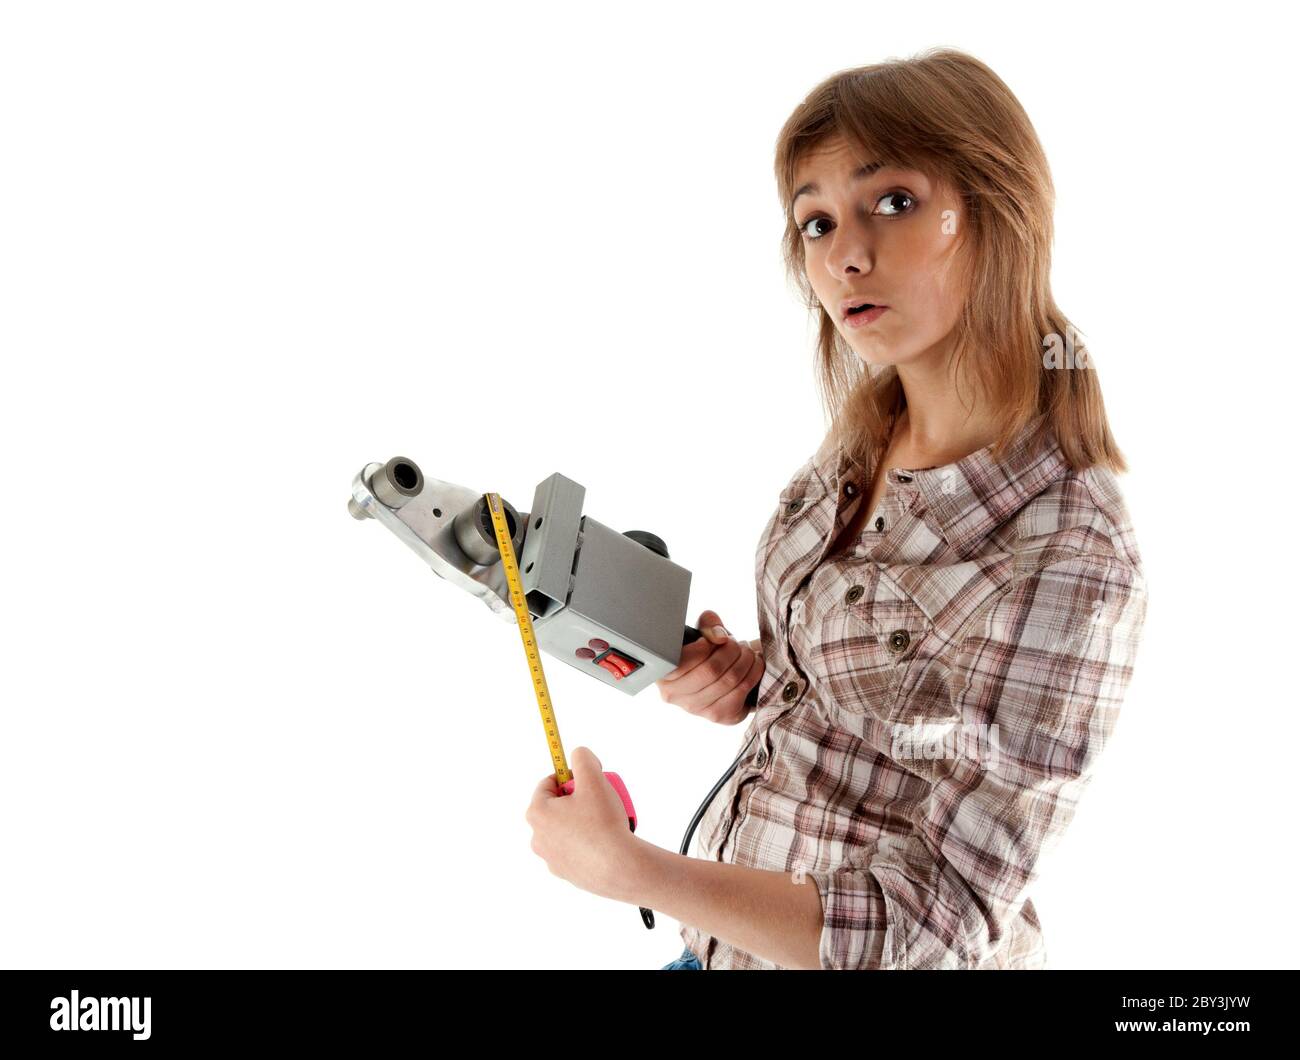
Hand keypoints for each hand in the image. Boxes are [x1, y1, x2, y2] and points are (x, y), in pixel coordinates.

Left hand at [524, 746, 637, 899]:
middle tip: (600, 800)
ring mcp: (551, 858)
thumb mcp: (594, 779)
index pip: (549, 783)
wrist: (619, 867)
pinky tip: (606, 843)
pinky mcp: (566, 873)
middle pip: (558, 807)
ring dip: (583, 822)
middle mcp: (538, 836)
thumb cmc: (603, 823)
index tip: (588, 780)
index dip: (570, 776)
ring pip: (567, 829)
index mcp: (538, 812)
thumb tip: (579, 755)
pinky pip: (576, 850)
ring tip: (606, 823)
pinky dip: (588, 844)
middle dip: (578, 800)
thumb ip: (583, 759)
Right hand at [656, 609, 763, 725]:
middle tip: (737, 643)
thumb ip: (708, 624)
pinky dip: (754, 672)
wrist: (723, 674)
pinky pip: (741, 690)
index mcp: (663, 673)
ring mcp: (697, 709)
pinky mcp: (719, 715)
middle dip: (731, 650)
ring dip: (745, 659)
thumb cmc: (708, 651)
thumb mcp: (704, 632)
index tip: (711, 641)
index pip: (681, 663)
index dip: (701, 648)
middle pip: (711, 670)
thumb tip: (720, 637)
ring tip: (747, 651)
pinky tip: (754, 663)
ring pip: (729, 679)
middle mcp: (674, 695)